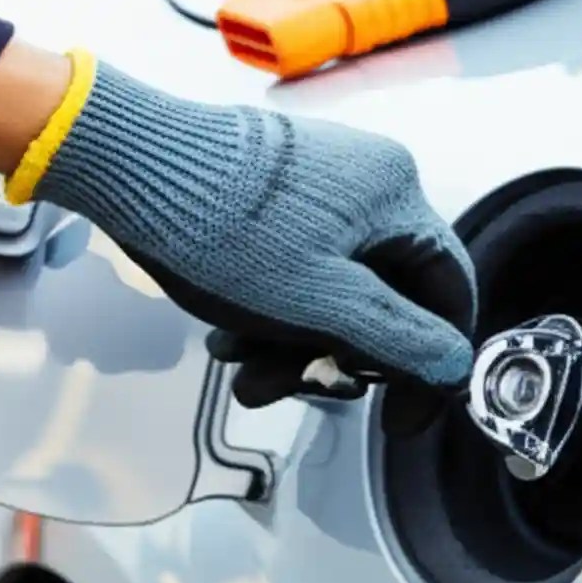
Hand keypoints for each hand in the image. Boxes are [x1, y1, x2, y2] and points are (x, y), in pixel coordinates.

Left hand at [11, 52, 476, 434]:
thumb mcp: (322, 300)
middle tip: (290, 387)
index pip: (448, 289)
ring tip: (242, 368)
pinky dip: (268, 314)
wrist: (125, 166)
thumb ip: (398, 338)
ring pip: (331, 293)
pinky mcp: (274, 199)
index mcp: (394, 194)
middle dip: (334, 356)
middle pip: (382, 298)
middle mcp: (365, 183)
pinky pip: (294, 272)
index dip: (432, 362)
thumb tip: (456, 367)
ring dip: (291, 345)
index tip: (399, 416)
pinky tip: (225, 338)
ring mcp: (317, 188)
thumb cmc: (224, 229)